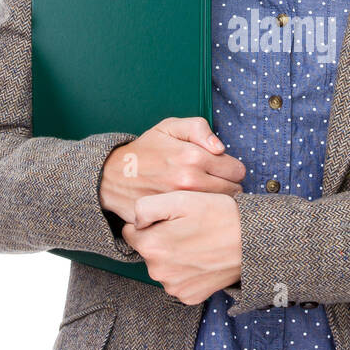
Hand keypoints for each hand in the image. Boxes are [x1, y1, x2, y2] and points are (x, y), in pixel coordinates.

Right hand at [99, 117, 244, 223]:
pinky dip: (199, 218)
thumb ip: (199, 129)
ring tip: (205, 197)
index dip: (231, 169)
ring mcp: (179, 203)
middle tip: (214, 185)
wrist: (111, 176)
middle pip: (232, 192)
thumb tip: (220, 148)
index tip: (221, 171)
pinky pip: (198, 222)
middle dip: (228, 187)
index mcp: (193, 156)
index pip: (237, 170)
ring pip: (219, 209)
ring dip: (216, 204)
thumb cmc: (145, 151)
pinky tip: (192, 211)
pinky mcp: (171, 219)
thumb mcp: (169, 127)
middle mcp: (188, 181)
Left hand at [122, 191, 241, 304]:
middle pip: (147, 251)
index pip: (131, 232)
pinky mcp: (189, 297)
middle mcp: (159, 272)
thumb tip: (134, 222)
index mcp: (152, 246)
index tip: (170, 219)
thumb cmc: (219, 216)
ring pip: (162, 266)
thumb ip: (145, 208)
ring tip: (198, 243)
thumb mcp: (181, 199)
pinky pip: (178, 281)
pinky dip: (187, 271)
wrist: (253, 241)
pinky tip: (202, 259)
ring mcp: (174, 287)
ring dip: (174, 256)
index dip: (149, 222)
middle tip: (189, 229)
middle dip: (161, 239)